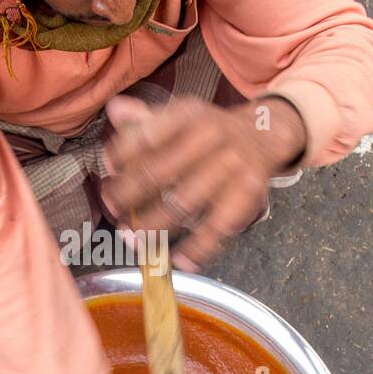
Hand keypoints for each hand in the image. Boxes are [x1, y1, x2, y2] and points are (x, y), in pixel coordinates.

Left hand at [101, 93, 305, 270]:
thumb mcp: (181, 114)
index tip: (107, 172)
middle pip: (158, 173)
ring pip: (183, 204)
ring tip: (133, 239)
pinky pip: (218, 228)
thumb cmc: (210, 129)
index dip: (121, 156)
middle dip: (128, 196)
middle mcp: (210, 137)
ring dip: (153, 226)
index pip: (146, 136)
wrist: (265, 133)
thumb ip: (145, 118)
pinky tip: (179, 261)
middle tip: (112, 210)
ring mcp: (231, 167)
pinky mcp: (247, 194)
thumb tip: (114, 111)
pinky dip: (198, 249)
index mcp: (188, 114)